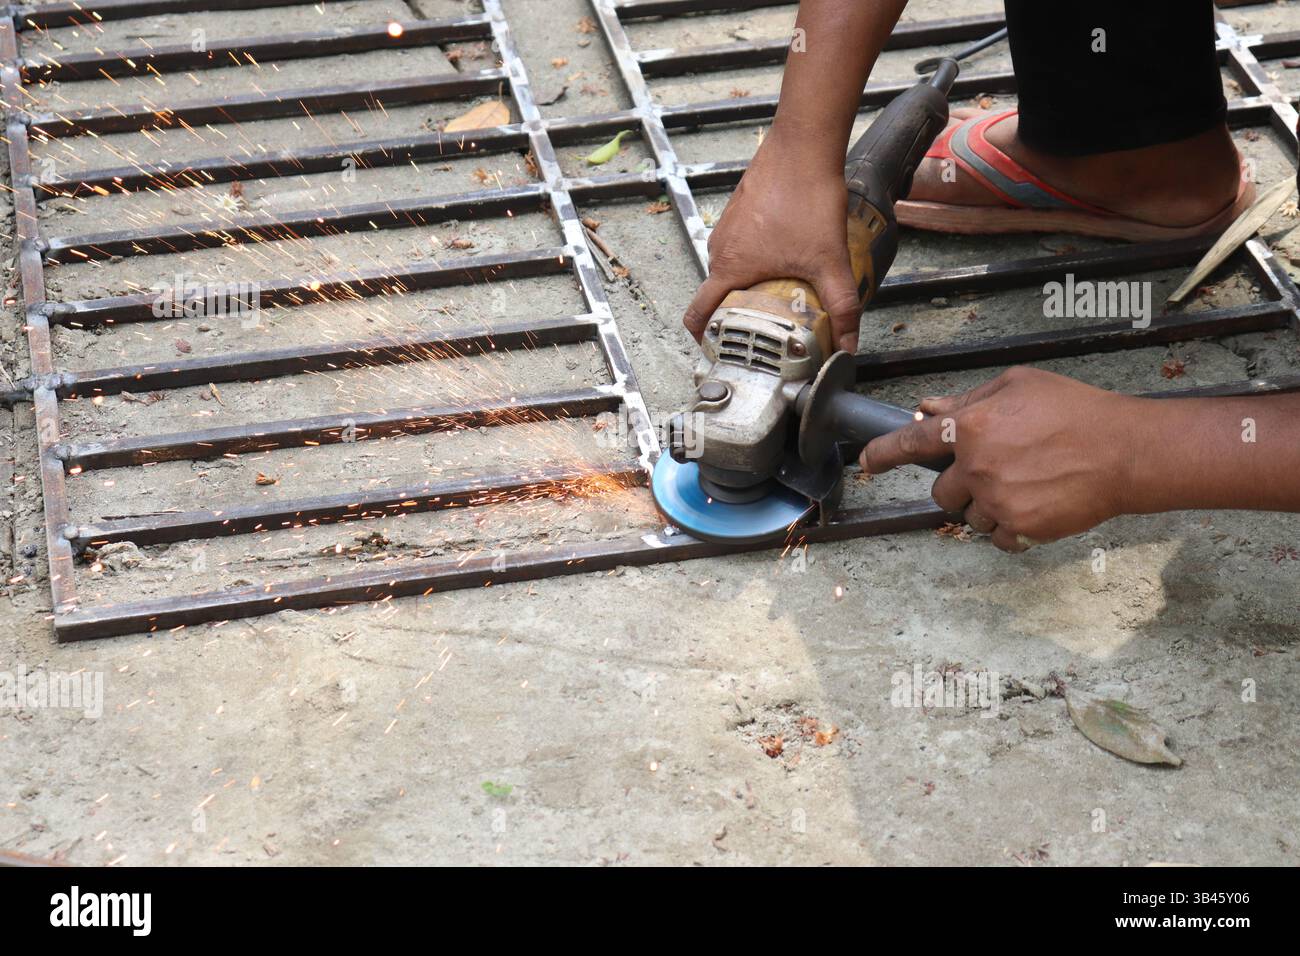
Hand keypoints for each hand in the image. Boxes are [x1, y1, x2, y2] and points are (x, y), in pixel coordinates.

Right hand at [683, 128, 863, 353]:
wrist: (804, 145)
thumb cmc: (805, 196)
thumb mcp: (828, 261)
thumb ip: (841, 306)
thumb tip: (848, 343)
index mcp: (729, 268)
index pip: (698, 315)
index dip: (705, 339)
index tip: (721, 350)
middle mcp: (720, 249)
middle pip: (720, 295)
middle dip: (741, 314)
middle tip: (769, 325)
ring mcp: (728, 228)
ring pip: (733, 269)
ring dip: (751, 285)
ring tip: (783, 291)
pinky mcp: (741, 211)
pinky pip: (742, 246)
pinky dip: (758, 259)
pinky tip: (789, 255)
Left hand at [861, 367, 1142, 551]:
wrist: (1126, 452)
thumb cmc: (1076, 411)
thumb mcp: (1019, 386)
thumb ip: (967, 400)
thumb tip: (926, 410)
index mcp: (972, 427)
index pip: (911, 444)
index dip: (883, 454)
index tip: (867, 462)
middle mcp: (978, 467)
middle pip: (942, 492)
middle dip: (960, 484)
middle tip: (995, 469)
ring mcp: (998, 501)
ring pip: (969, 517)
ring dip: (986, 506)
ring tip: (1027, 483)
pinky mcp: (1021, 529)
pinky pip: (997, 538)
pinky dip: (1011, 527)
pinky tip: (1036, 503)